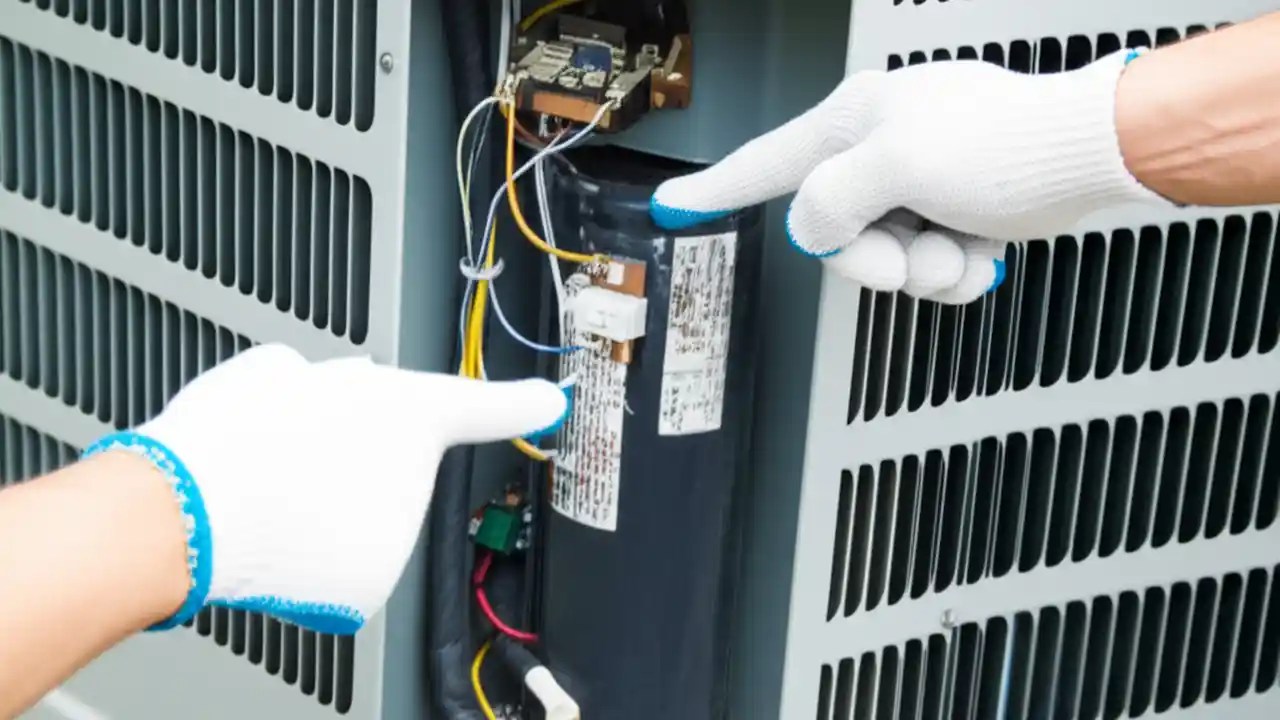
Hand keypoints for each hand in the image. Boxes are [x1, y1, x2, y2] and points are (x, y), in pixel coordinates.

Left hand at [82, 344, 568, 633]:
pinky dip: (266, 450)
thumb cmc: (288, 538)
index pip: (490, 409)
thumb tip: (368, 520)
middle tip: (345, 521)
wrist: (185, 517)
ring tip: (287, 517)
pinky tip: (251, 488)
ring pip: (331, 421)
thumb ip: (392, 528)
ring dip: (318, 461)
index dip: (525, 407)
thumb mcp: (376, 567)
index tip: (549, 397)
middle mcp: (364, 384)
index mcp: (417, 417)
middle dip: (376, 469)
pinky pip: (273, 422)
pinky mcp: (242, 387)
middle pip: (394, 426)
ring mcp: (303, 378)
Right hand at [650, 49, 1168, 303]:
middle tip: (913, 250)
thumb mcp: (897, 167)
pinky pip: (927, 264)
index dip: (715, 189)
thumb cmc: (1008, 144)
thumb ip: (830, 200)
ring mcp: (918, 182)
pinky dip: (956, 270)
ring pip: (884, 258)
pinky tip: (984, 248)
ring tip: (963, 242)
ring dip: (926, 269)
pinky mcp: (953, 210)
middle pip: (833, 234)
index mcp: (855, 121)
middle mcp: (879, 149)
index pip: (766, 163)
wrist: (1092, 156)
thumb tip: (811, 228)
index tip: (673, 202)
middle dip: (877, 259)